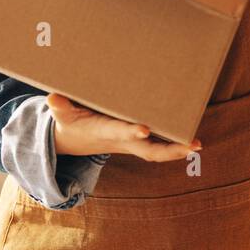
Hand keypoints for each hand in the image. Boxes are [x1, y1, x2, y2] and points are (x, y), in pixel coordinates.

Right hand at [47, 93, 201, 161]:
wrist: (73, 141)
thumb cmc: (70, 122)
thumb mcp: (62, 114)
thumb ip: (60, 106)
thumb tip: (53, 97)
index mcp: (103, 131)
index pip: (119, 132)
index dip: (130, 131)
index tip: (144, 128)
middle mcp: (121, 141)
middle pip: (148, 150)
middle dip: (168, 150)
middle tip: (190, 145)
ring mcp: (130, 144)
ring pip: (156, 151)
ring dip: (177, 149)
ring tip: (197, 144)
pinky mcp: (136, 142)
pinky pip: (157, 147)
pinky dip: (174, 146)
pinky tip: (192, 140)